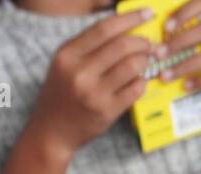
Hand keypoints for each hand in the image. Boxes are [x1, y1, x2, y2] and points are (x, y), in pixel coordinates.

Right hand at [29, 8, 154, 156]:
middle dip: (142, 41)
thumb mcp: (64, 63)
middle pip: (122, 46)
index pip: (105, 28)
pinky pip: (135, 89)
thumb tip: (125, 27)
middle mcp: (79, 73)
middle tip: (149, 44)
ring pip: (132, 66)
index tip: (147, 14)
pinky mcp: (106, 112)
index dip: (130, 18)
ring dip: (145, 60)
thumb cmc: (62, 94)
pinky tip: (139, 81)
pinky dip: (142, 82)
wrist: (51, 132)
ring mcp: (93, 94)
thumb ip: (88, 45)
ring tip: (146, 61)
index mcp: (67, 55)